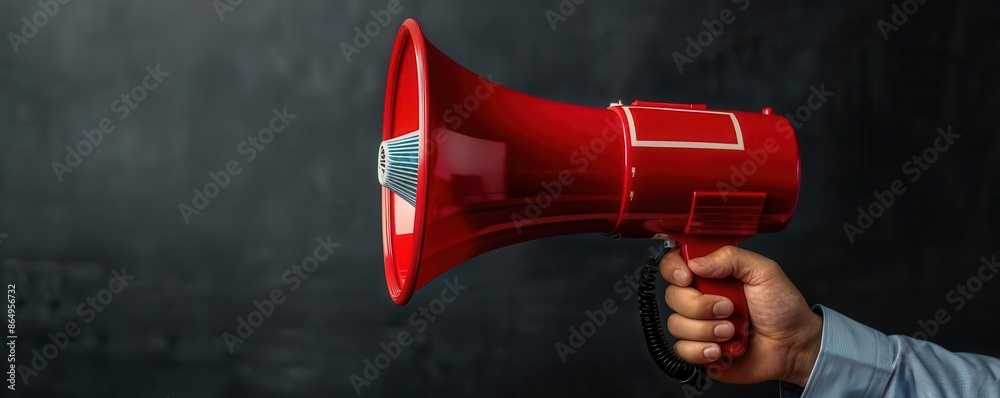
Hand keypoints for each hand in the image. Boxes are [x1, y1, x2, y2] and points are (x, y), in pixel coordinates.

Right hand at [659, 246, 822, 386]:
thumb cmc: (783, 308)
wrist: (794, 345)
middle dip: (699, 306)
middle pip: (673, 297)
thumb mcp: (764, 272)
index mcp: (711, 275)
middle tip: (728, 308)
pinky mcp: (700, 351)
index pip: (674, 265)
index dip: (673, 270)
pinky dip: (701, 351)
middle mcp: (700, 299)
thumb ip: (731, 259)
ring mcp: (698, 326)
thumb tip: (695, 262)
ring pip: (676, 325)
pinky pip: (682, 350)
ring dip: (705, 330)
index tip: (687, 278)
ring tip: (731, 332)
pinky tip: (720, 350)